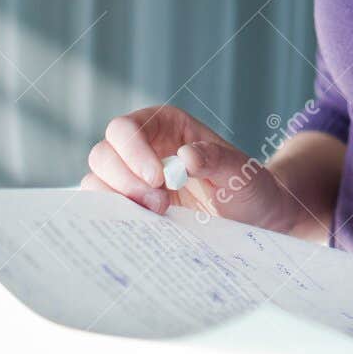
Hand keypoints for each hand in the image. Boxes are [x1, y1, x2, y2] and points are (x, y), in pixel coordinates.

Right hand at [81, 103, 300, 233]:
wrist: (256, 223)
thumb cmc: (251, 190)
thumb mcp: (241, 173)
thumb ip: (216, 159)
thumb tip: (185, 157)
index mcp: (167, 126)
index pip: (126, 128)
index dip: (132, 150)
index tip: (157, 178)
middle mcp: (144, 149)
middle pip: (104, 154)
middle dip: (124, 181)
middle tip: (159, 205)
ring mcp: (134, 180)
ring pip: (97, 182)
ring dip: (118, 201)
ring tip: (157, 216)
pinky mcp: (133, 209)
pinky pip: (105, 210)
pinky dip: (113, 219)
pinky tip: (141, 228)